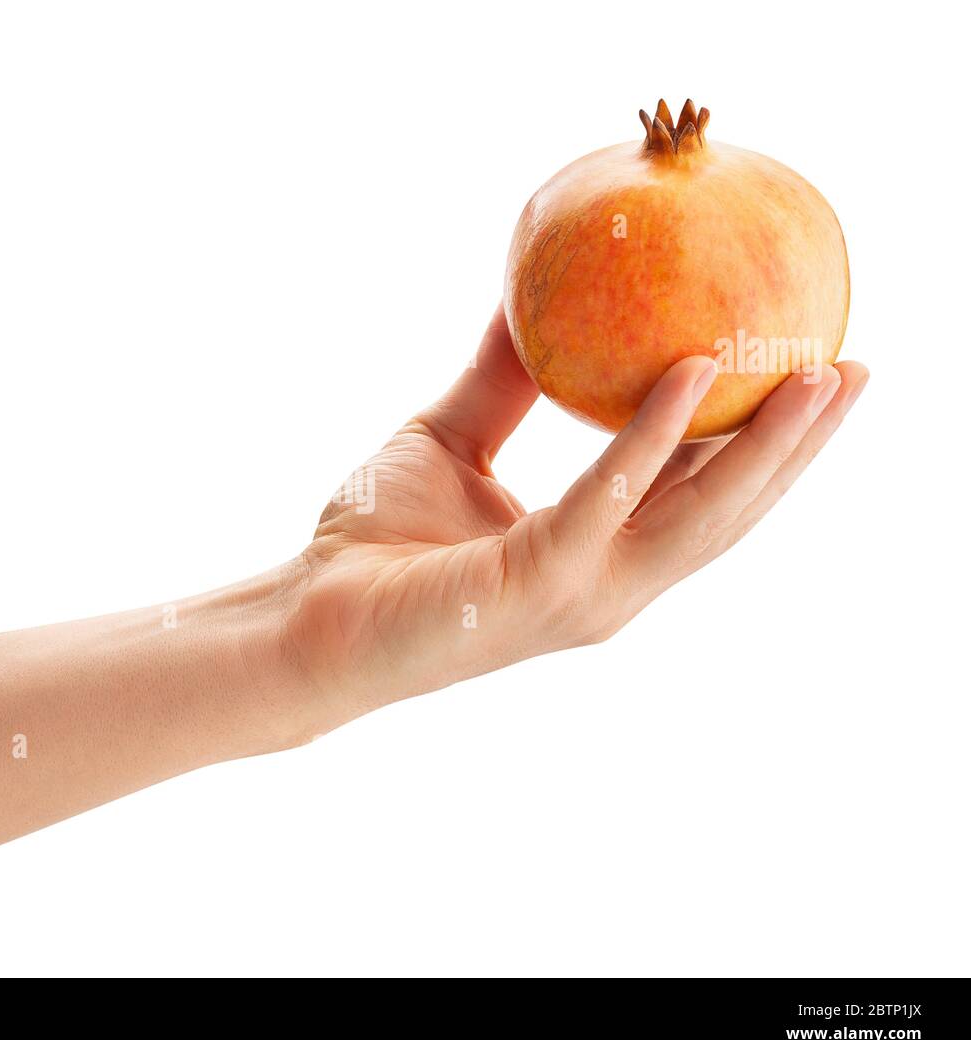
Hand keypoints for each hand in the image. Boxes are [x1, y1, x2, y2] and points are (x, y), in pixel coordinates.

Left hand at [287, 306, 867, 731]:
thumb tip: (534, 296)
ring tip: (818, 373)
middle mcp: (609, 581)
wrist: (308, 617)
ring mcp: (581, 592)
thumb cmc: (376, 542)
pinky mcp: (537, 584)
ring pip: (699, 516)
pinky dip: (653, 436)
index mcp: (598, 551)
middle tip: (856, 370)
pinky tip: (687, 372)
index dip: (764, 442)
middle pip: (730, 512)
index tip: (816, 374)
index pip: (701, 495)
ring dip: (765, 443)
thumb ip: (503, 381)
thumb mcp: (453, 438)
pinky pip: (607, 499)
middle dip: (799, 447)